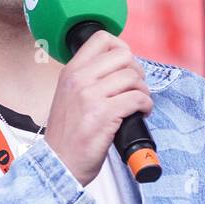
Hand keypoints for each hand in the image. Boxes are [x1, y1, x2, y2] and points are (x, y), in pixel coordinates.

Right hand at [43, 30, 152, 186]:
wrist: (58, 164)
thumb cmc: (66, 137)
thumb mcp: (68, 97)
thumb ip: (86, 80)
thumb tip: (118, 69)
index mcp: (70, 72)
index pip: (101, 39)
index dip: (121, 48)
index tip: (126, 65)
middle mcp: (79, 79)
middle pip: (123, 56)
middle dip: (136, 72)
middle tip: (135, 88)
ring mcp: (91, 96)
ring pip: (133, 77)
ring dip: (143, 90)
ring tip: (138, 103)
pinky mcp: (104, 114)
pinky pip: (137, 98)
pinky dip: (146, 105)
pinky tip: (141, 113)